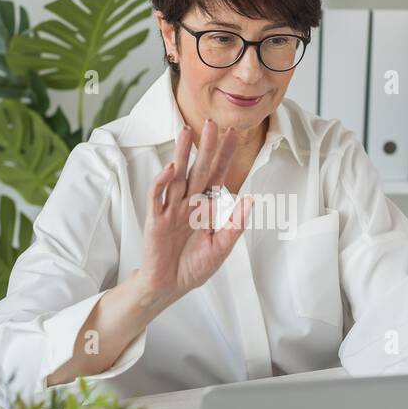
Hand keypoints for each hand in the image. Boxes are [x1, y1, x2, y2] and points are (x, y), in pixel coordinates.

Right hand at [137, 118, 251, 304]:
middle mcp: (188, 202)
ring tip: (185, 132)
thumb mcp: (221, 247)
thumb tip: (251, 199)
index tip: (235, 134)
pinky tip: (171, 168)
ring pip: (176, 176)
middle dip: (205, 146)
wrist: (170, 286)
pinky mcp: (156, 219)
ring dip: (181, 155)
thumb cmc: (194, 267)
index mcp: (205, 206)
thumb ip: (234, 224)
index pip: (217, 174)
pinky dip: (162, 182)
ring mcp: (171, 209)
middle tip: (212, 122)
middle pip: (198, 168)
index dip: (225, 155)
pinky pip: (158, 196)